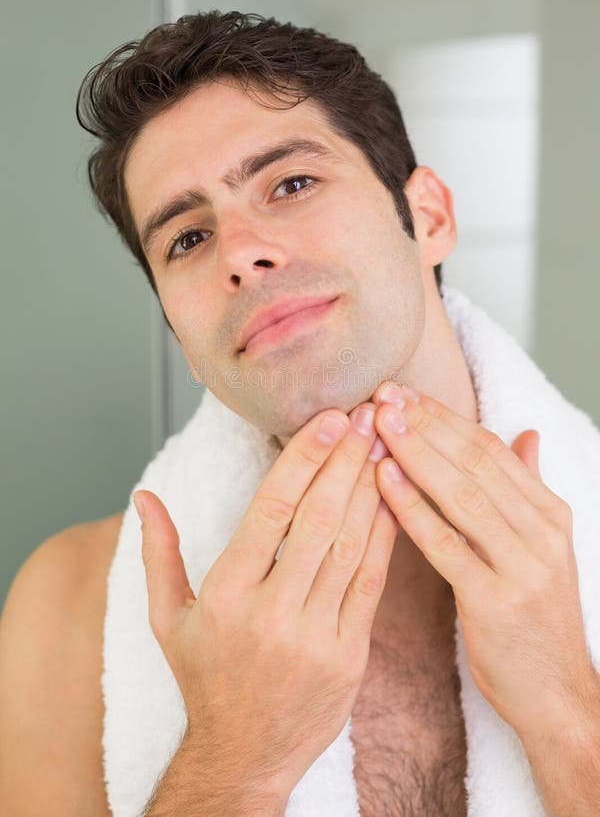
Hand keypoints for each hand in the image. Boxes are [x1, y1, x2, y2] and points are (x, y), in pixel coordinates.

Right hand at [132, 403, 397, 802]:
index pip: (272, 510)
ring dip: (371, 490)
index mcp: (226, 594)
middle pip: (318, 520)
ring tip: (387, 445)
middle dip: (347, 461)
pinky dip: (384, 538)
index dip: (305, 459)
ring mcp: (314, 636)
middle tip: (370, 415)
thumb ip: (159, 554)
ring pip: (350, 546)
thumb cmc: (205, 678)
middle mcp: (271, 612)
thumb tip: (144, 497)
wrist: (244, 757)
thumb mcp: (169, 618)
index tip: (330, 419)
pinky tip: (394, 500)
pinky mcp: (349, 655)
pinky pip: (371, 584)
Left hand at [370, 381, 596, 739]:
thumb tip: (525, 434)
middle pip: (475, 462)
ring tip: (378, 425)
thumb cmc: (536, 617)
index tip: (403, 392)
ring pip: (461, 495)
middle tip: (383, 395)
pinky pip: (447, 544)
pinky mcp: (495, 601)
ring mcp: (522, 566)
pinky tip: (384, 480)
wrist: (558, 694)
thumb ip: (528, 488)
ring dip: (416, 455)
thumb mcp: (542, 547)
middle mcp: (540, 532)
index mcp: (548, 513)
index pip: (490, 448)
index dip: (444, 416)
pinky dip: (414, 508)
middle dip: (425, 424)